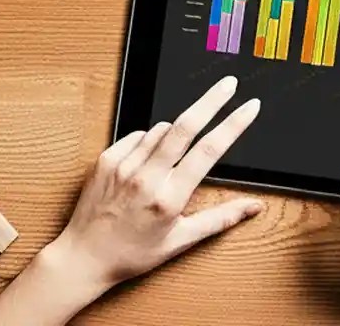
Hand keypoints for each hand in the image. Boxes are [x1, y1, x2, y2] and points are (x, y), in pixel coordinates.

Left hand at [48, 76, 263, 290]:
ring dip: (175, 130)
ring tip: (174, 156)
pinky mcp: (106, 159)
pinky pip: (137, 136)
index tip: (249, 107)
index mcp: (169, 198)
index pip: (209, 151)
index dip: (233, 124)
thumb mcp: (181, 241)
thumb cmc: (133, 253)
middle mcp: (146, 177)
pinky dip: (149, 140)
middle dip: (211, 100)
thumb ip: (220, 219)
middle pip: (185, 125)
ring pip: (160, 129)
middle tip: (228, 83)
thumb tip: (254, 206)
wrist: (84, 256)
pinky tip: (148, 161)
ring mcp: (123, 165)